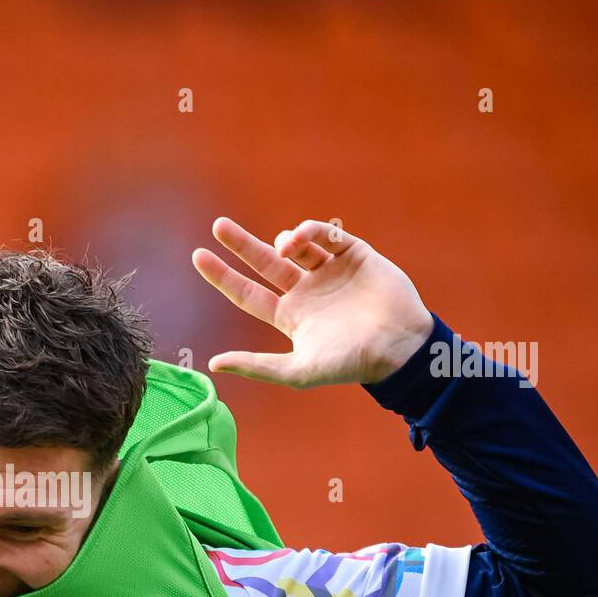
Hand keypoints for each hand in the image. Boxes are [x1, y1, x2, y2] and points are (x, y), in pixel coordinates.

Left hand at [192, 218, 433, 387]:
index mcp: (290, 317)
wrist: (398, 347)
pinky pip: (326, 235)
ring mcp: (330, 272)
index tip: (198, 256)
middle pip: (264, 263)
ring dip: (282, 240)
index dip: (223, 276)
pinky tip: (297, 242)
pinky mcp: (354, 255)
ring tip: (281, 248)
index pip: (248, 294)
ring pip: (297, 244)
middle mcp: (306, 292)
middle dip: (241, 244)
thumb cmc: (349, 364)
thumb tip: (212, 364)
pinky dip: (309, 232)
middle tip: (218, 226)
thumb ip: (255, 366)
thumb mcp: (296, 371)